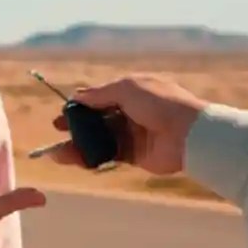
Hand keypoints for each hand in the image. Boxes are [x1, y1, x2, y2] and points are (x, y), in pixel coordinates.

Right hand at [32, 73, 208, 176]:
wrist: (189, 134)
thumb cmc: (160, 103)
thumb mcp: (127, 88)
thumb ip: (100, 94)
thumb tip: (77, 96)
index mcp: (132, 92)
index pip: (102, 96)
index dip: (82, 103)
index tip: (64, 110)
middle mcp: (131, 112)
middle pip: (98, 118)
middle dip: (77, 123)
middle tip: (57, 128)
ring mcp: (133, 134)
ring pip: (100, 138)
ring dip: (79, 143)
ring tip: (57, 151)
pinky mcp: (134, 155)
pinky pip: (108, 156)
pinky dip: (90, 158)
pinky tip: (74, 159)